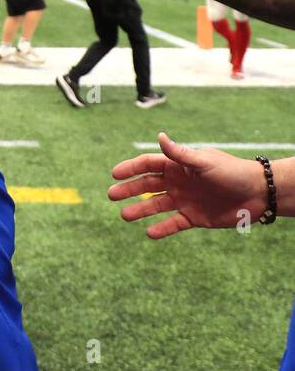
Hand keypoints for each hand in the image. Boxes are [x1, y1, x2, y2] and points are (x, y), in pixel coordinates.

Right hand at [109, 132, 267, 237]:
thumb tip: (160, 137)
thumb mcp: (204, 162)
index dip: (131, 169)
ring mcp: (185, 200)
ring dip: (140, 210)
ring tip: (124, 216)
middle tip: (111, 195)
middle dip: (128, 190)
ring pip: (156, 205)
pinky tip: (149, 233)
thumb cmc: (232, 172)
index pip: (148, 165)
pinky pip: (173, 223)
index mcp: (178, 166)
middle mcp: (178, 182)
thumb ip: (180, 154)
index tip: (114, 174)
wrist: (258, 193)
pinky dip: (161, 229)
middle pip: (147, 185)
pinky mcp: (194, 217)